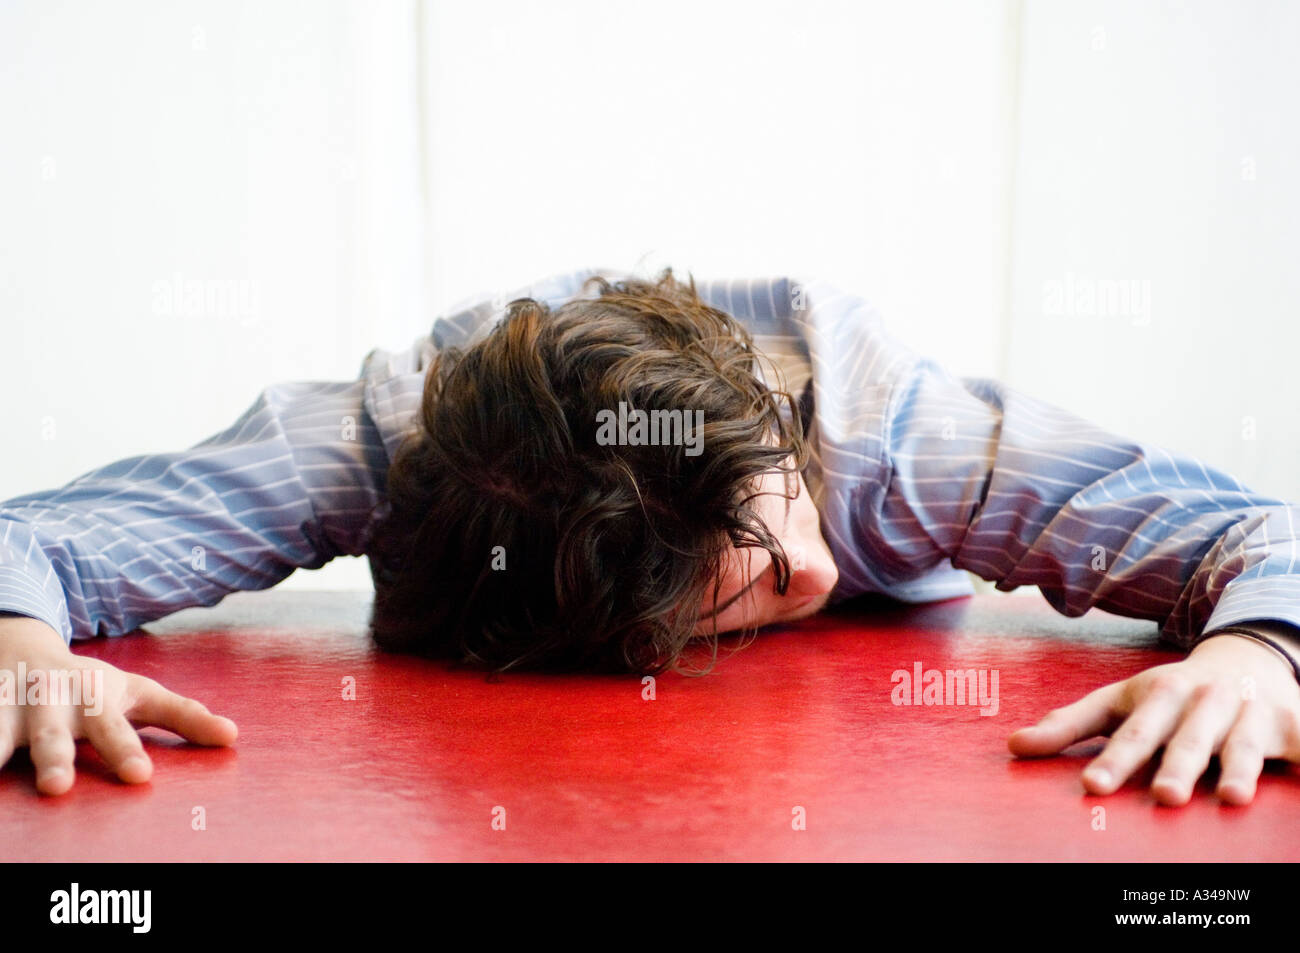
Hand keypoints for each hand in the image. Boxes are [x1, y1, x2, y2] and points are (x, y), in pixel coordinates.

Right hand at [0, 615, 236, 794]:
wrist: (24, 651)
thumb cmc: (93, 687)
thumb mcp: (138, 695)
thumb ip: (183, 717)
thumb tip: (233, 737)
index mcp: (96, 699)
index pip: (114, 730)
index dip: (126, 751)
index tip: (140, 777)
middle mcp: (52, 703)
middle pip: (54, 736)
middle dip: (55, 758)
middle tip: (58, 787)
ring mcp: (10, 709)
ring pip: (1, 733)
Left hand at [1007, 633, 1299, 804]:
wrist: (1247, 659)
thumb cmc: (1170, 694)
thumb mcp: (1118, 701)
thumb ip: (1068, 726)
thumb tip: (1012, 747)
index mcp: (1159, 696)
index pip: (1132, 734)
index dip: (1114, 760)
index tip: (1093, 787)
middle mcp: (1204, 703)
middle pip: (1188, 741)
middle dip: (1177, 767)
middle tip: (1164, 797)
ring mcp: (1251, 715)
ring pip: (1244, 746)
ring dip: (1239, 768)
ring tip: (1230, 798)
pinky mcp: (1294, 726)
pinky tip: (1298, 781)